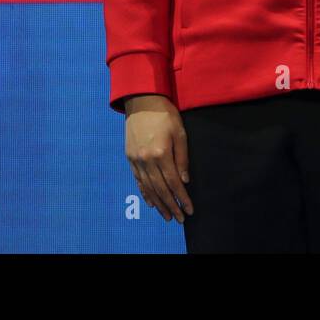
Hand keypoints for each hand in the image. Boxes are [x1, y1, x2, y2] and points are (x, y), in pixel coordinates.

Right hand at [123, 94, 192, 221]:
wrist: (142, 101)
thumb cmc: (165, 114)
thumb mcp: (180, 133)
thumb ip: (182, 158)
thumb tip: (184, 181)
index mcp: (161, 153)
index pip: (174, 182)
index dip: (182, 198)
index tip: (189, 209)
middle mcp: (147, 160)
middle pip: (160, 189)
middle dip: (171, 206)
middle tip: (179, 219)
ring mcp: (136, 160)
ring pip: (148, 188)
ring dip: (158, 203)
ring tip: (166, 215)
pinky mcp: (130, 157)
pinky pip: (138, 180)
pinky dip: (145, 193)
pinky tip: (151, 202)